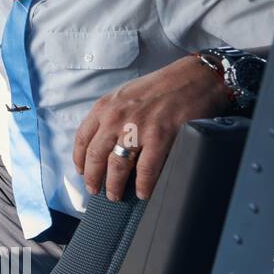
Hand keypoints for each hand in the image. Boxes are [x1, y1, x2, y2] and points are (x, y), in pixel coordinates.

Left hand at [73, 54, 233, 200]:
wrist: (194, 78)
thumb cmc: (161, 86)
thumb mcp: (125, 94)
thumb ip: (111, 115)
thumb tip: (104, 143)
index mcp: (105, 107)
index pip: (83, 138)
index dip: (80, 159)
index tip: (82, 172)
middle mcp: (116, 117)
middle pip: (96, 156)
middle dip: (93, 178)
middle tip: (95, 190)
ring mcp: (137, 128)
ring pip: (117, 166)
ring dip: (114, 185)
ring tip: (115, 195)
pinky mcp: (160, 137)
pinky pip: (146, 169)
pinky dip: (143, 185)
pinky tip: (142, 192)